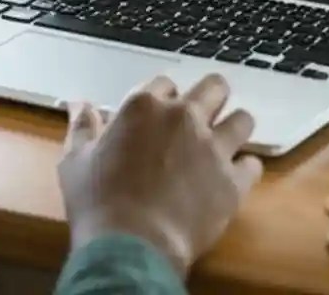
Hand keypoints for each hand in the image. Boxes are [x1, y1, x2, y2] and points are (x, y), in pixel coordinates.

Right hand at [58, 74, 263, 276]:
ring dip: (234, 128)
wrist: (132, 245)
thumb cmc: (98, 202)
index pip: (164, 83)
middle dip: (211, 97)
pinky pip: (252, 164)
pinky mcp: (233, 181)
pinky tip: (232, 178)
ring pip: (243, 120)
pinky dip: (244, 170)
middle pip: (214, 88)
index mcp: (144, 107)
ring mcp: (213, 148)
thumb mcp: (76, 160)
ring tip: (224, 143)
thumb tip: (78, 104)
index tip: (159, 113)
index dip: (162, 97)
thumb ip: (82, 127)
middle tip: (202, 116)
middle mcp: (184, 118)